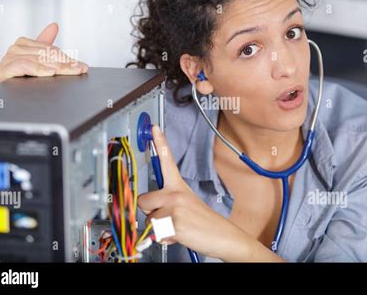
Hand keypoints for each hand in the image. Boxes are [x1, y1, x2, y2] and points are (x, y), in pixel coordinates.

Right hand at [0, 23, 88, 83]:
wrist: (7, 99)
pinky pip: (24, 66)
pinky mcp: (4, 70)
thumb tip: (54, 26)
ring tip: (69, 71)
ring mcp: (8, 59)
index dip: (68, 58)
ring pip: (38, 60)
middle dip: (66, 63)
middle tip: (79, 69)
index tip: (82, 66)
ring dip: (56, 66)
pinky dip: (38, 69)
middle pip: (46, 54)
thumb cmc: (22, 78)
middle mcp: (15, 50)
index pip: (50, 49)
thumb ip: (46, 44)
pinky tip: (50, 73)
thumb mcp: (38, 61)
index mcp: (24, 45)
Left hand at [137, 124, 256, 260]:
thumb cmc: (204, 223)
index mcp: (179, 186)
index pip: (167, 160)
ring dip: (158, 229)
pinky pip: (155, 233)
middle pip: (143, 200)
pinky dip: (164, 239)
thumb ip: (167, 202)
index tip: (154, 127)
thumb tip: (146, 208)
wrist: (224, 236)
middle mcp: (176, 193)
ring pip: (148, 219)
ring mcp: (175, 207)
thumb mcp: (186, 206)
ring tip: (177, 228)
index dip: (159, 142)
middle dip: (150, 213)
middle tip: (168, 219)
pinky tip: (178, 236)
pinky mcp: (175, 223)